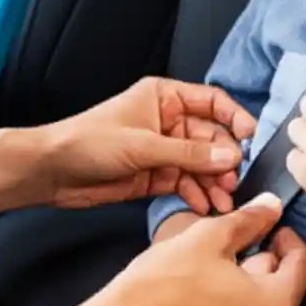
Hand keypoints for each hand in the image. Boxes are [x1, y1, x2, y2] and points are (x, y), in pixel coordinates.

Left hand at [39, 77, 255, 212]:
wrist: (54, 171)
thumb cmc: (88, 141)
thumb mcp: (143, 146)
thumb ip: (188, 154)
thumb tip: (229, 156)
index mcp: (164, 98)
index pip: (212, 101)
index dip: (234, 118)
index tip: (250, 138)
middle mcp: (167, 122)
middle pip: (211, 138)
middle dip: (225, 159)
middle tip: (234, 180)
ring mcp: (163, 150)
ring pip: (201, 165)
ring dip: (214, 182)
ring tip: (224, 199)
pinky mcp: (155, 176)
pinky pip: (186, 183)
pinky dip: (197, 195)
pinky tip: (206, 207)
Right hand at [75, 194, 305, 305]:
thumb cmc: (164, 284)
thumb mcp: (210, 237)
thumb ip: (249, 220)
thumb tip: (272, 205)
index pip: (303, 261)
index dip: (285, 235)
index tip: (265, 225)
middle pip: (284, 285)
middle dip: (263, 259)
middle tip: (232, 244)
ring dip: (248, 282)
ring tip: (214, 267)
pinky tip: (205, 291)